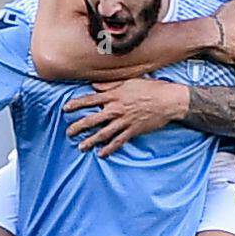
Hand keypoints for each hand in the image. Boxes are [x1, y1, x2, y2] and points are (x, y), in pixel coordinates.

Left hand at [63, 79, 188, 157]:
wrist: (168, 100)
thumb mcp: (129, 81)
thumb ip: (110, 84)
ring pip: (103, 133)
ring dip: (91, 141)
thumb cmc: (150, 88)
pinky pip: (118, 142)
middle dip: (79, 126)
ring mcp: (124, 121)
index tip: (65, 109)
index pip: (90, 99)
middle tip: (68, 132)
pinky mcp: (133, 131)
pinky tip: (101, 154)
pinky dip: (109, 149)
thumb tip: (94, 85)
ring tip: (81, 147)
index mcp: (114, 95)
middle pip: (93, 119)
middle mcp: (116, 109)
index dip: (76, 104)